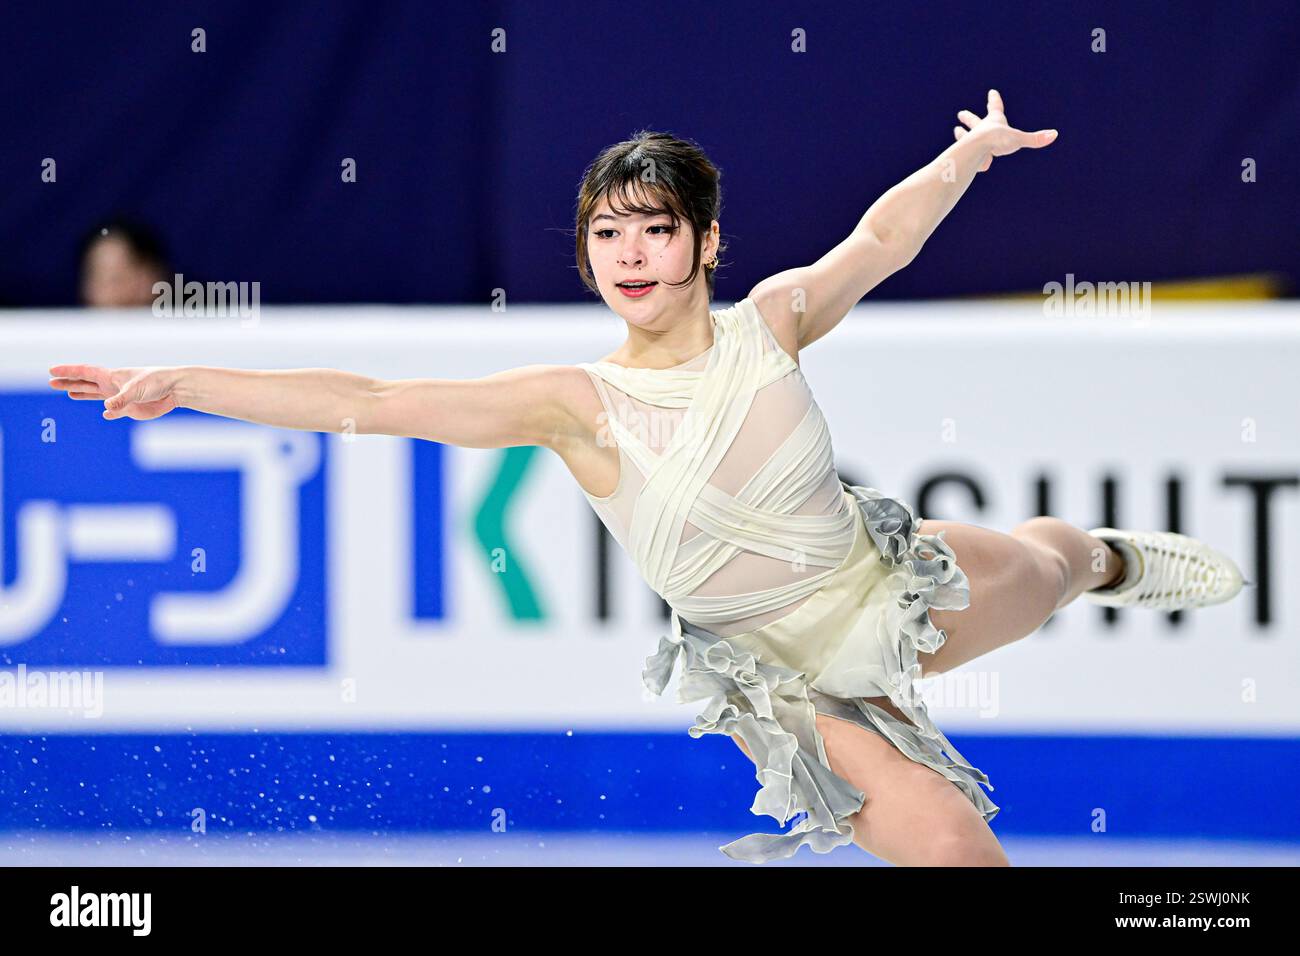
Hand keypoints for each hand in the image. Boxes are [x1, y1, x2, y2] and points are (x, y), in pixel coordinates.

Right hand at [48, 364, 181, 420]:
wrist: (175, 390)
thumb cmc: (156, 383)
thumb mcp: (136, 390)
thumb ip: (120, 400)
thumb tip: (106, 409)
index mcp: (111, 377)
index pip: (84, 372)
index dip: (68, 372)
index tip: (51, 370)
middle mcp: (113, 386)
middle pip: (85, 383)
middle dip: (68, 382)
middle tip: (51, 382)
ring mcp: (121, 397)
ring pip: (96, 395)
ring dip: (82, 394)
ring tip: (69, 393)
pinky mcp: (131, 409)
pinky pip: (116, 411)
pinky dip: (109, 413)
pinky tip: (105, 414)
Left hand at [954, 89, 1056, 171]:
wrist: (977, 149)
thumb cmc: (998, 140)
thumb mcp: (1019, 139)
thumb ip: (1035, 139)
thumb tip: (1054, 135)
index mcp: (994, 122)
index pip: (995, 108)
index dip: (995, 101)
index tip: (992, 92)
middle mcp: (981, 129)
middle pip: (974, 121)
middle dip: (969, 117)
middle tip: (961, 113)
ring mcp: (972, 141)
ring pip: (966, 136)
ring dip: (962, 134)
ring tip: (956, 131)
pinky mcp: (969, 155)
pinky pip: (974, 159)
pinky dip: (976, 161)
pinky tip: (979, 166)